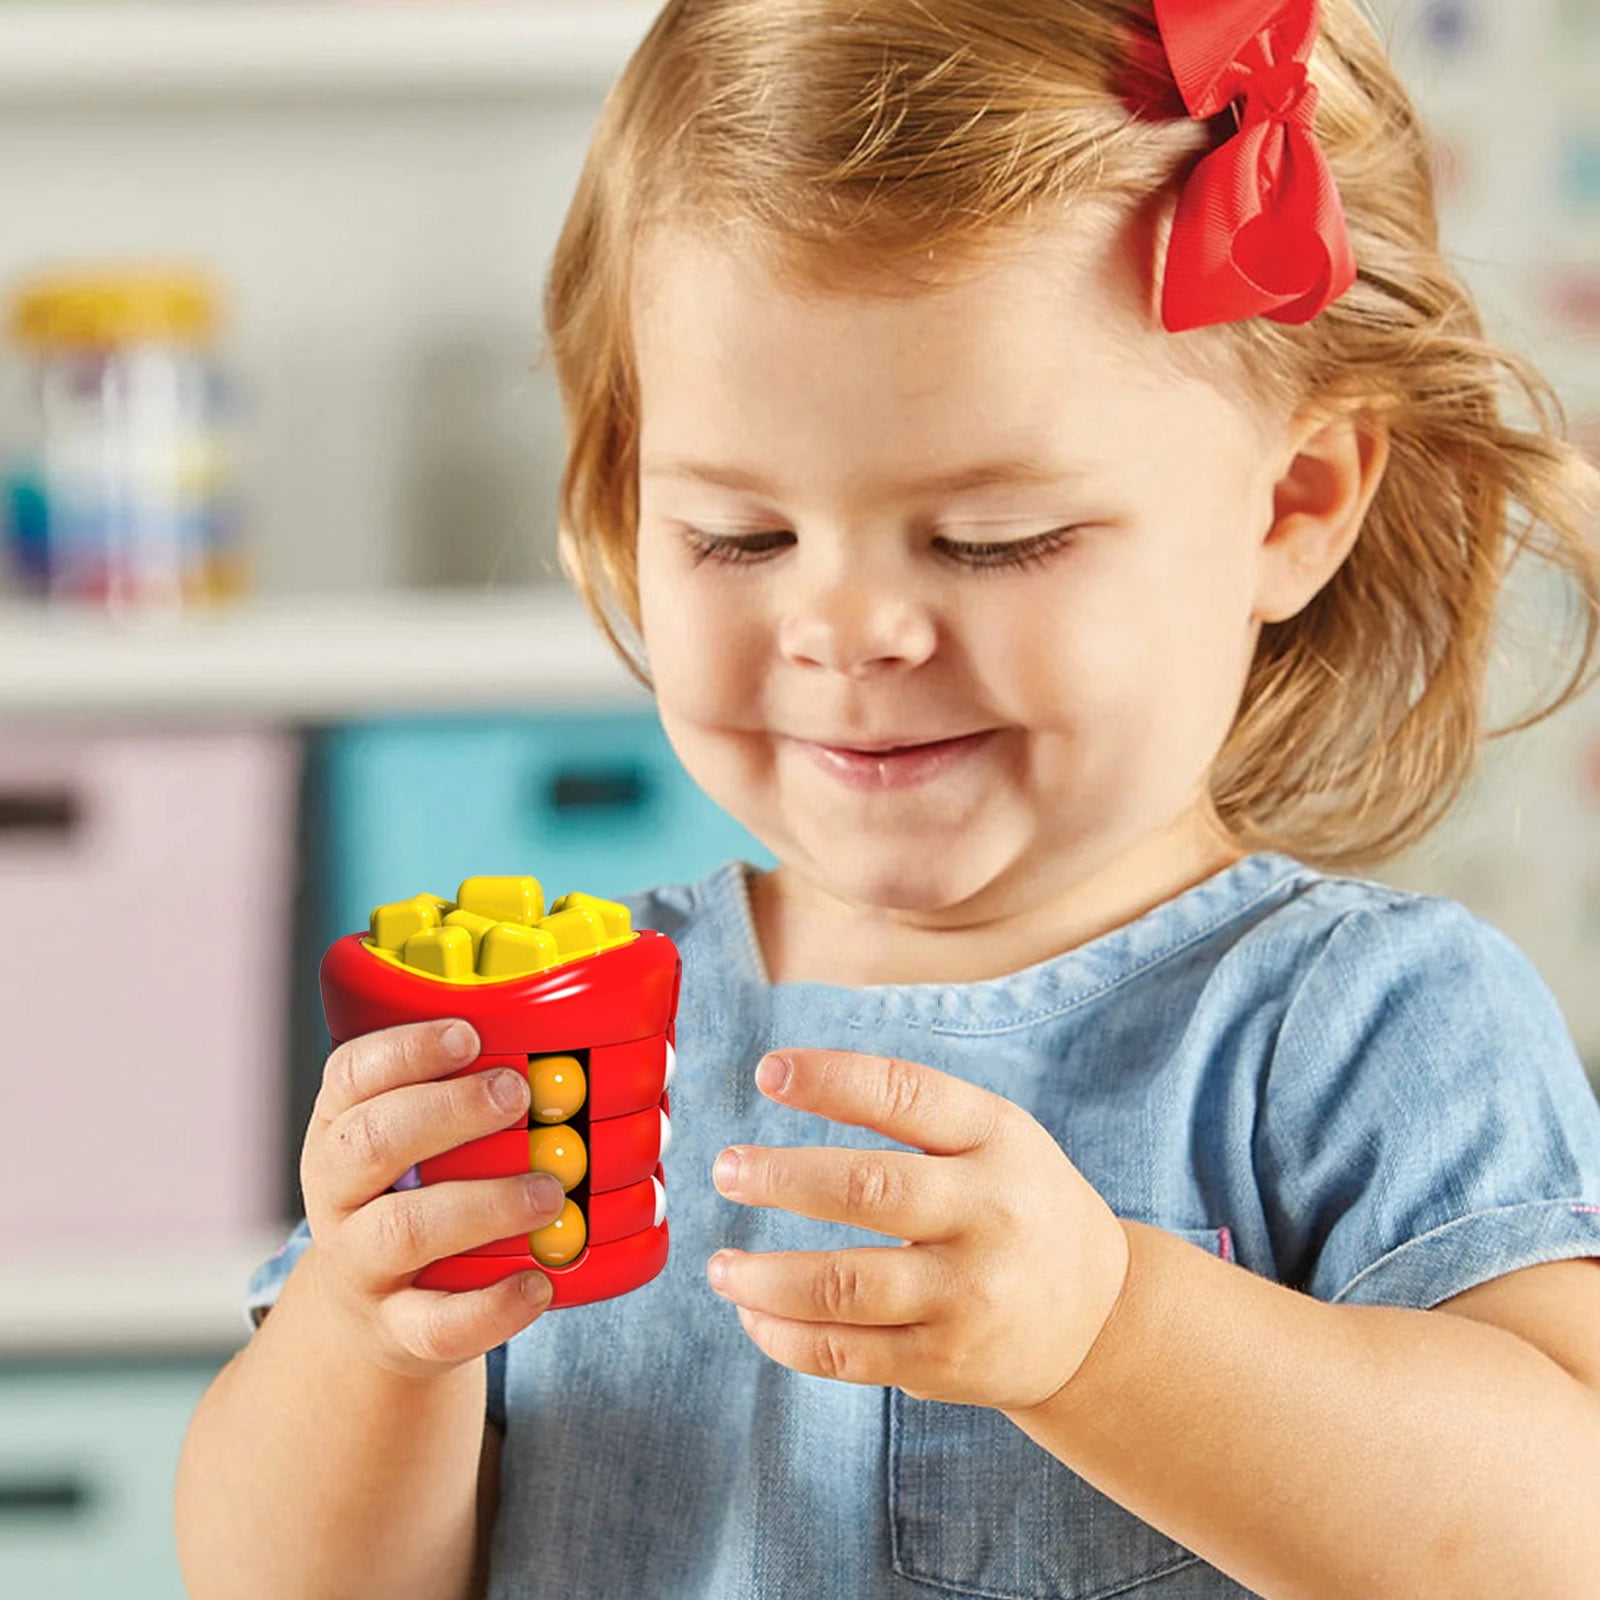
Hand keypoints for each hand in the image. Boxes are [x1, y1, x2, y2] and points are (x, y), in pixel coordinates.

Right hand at [299, 1018, 567, 1378]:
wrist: (368, 1311)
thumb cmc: (415, 1194)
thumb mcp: (414, 1137)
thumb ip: (467, 1091)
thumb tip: (567, 1053)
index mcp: (341, 1128)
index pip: (351, 1074)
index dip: (408, 1050)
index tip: (469, 1035)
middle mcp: (339, 1194)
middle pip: (369, 1142)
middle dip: (447, 1110)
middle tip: (517, 1092)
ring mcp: (362, 1266)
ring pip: (402, 1231)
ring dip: (484, 1204)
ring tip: (548, 1191)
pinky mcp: (397, 1331)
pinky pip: (437, 1324)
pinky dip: (493, 1306)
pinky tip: (541, 1280)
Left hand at [706, 1049, 1130, 1411]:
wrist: (1100, 1316)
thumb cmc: (1016, 1201)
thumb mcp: (993, 1136)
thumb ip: (908, 1110)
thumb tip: (785, 1076)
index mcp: (995, 1138)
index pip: (906, 1095)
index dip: (833, 1079)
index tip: (767, 1072)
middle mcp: (988, 1214)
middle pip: (867, 1191)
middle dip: (781, 1179)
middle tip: (726, 1170)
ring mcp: (969, 1295)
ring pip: (845, 1286)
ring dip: (765, 1278)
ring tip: (722, 1266)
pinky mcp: (947, 1363)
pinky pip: (849, 1354)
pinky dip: (786, 1337)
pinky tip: (753, 1315)